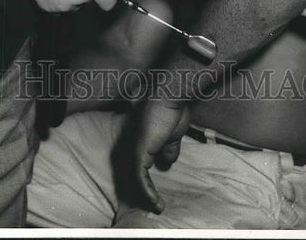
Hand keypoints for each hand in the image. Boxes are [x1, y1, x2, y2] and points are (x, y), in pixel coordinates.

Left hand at [123, 99, 189, 213]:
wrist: (169, 97)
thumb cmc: (172, 110)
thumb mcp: (173, 136)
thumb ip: (168, 150)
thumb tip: (166, 164)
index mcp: (141, 139)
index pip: (138, 164)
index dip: (145, 180)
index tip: (155, 193)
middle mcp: (133, 144)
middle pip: (133, 173)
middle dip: (142, 191)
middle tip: (153, 205)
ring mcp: (134, 148)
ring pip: (136, 178)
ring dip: (146, 196)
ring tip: (157, 208)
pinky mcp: (140, 151)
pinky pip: (140, 177)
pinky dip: (148, 192)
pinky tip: (156, 202)